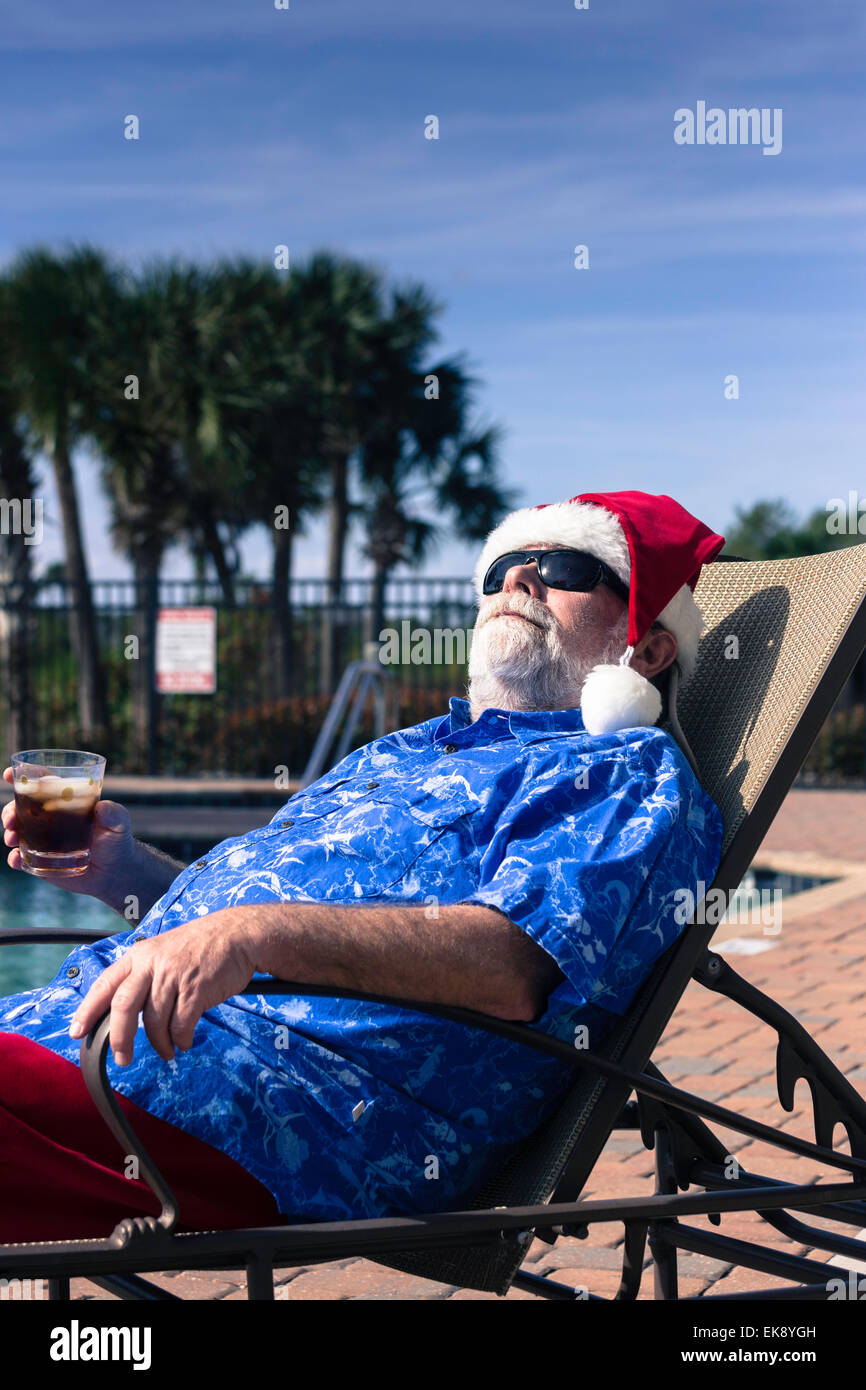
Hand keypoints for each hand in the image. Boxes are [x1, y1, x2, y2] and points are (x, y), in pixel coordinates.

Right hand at [2, 766, 136, 902]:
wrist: (115, 872)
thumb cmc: (117, 840)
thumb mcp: (119, 823)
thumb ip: (114, 814)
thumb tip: (103, 808)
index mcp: (65, 801)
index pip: (41, 783)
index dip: (24, 776)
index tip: (8, 774)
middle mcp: (49, 818)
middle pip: (21, 808)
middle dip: (9, 811)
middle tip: (10, 820)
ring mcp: (43, 839)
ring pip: (16, 832)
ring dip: (9, 833)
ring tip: (12, 838)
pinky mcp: (41, 860)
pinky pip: (21, 859)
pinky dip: (15, 859)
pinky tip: (17, 859)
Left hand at [68, 907, 257, 1065]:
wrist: (236, 934)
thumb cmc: (199, 947)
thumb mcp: (162, 952)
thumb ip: (142, 976)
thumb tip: (123, 1013)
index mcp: (139, 956)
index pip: (104, 985)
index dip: (87, 1011)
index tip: (77, 1032)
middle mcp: (152, 965)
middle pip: (123, 1007)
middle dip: (119, 1039)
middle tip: (122, 1059)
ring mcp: (173, 976)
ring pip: (154, 1021)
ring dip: (159, 1043)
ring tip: (167, 1050)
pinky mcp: (196, 989)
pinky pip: (180, 1024)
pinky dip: (180, 1039)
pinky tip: (183, 1042)